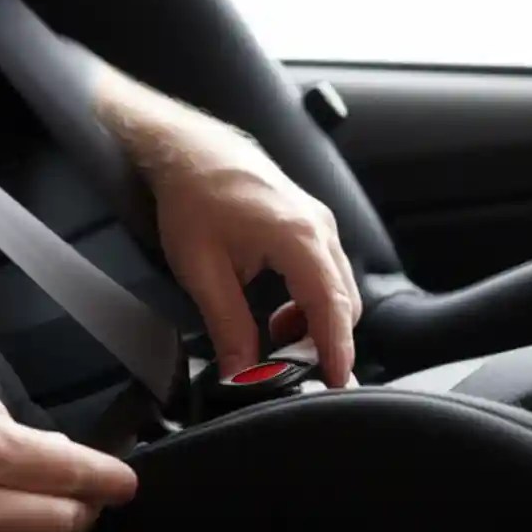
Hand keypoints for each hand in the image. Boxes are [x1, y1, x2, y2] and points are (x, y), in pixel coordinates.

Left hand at [146, 113, 362, 386]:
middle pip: (343, 302)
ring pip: (338, 288)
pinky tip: (278, 315)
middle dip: (325, 342)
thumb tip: (242, 373)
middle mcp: (318, 228)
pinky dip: (311, 301)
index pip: (331, 306)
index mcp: (297, 237)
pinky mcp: (309, 222)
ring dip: (315, 322)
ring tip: (277, 344)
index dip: (336, 349)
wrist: (187, 149)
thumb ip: (228, 327)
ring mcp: (318, 221)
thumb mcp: (202, 271)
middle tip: (296, 374)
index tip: (337, 382)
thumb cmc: (192, 197)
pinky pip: (326, 272)